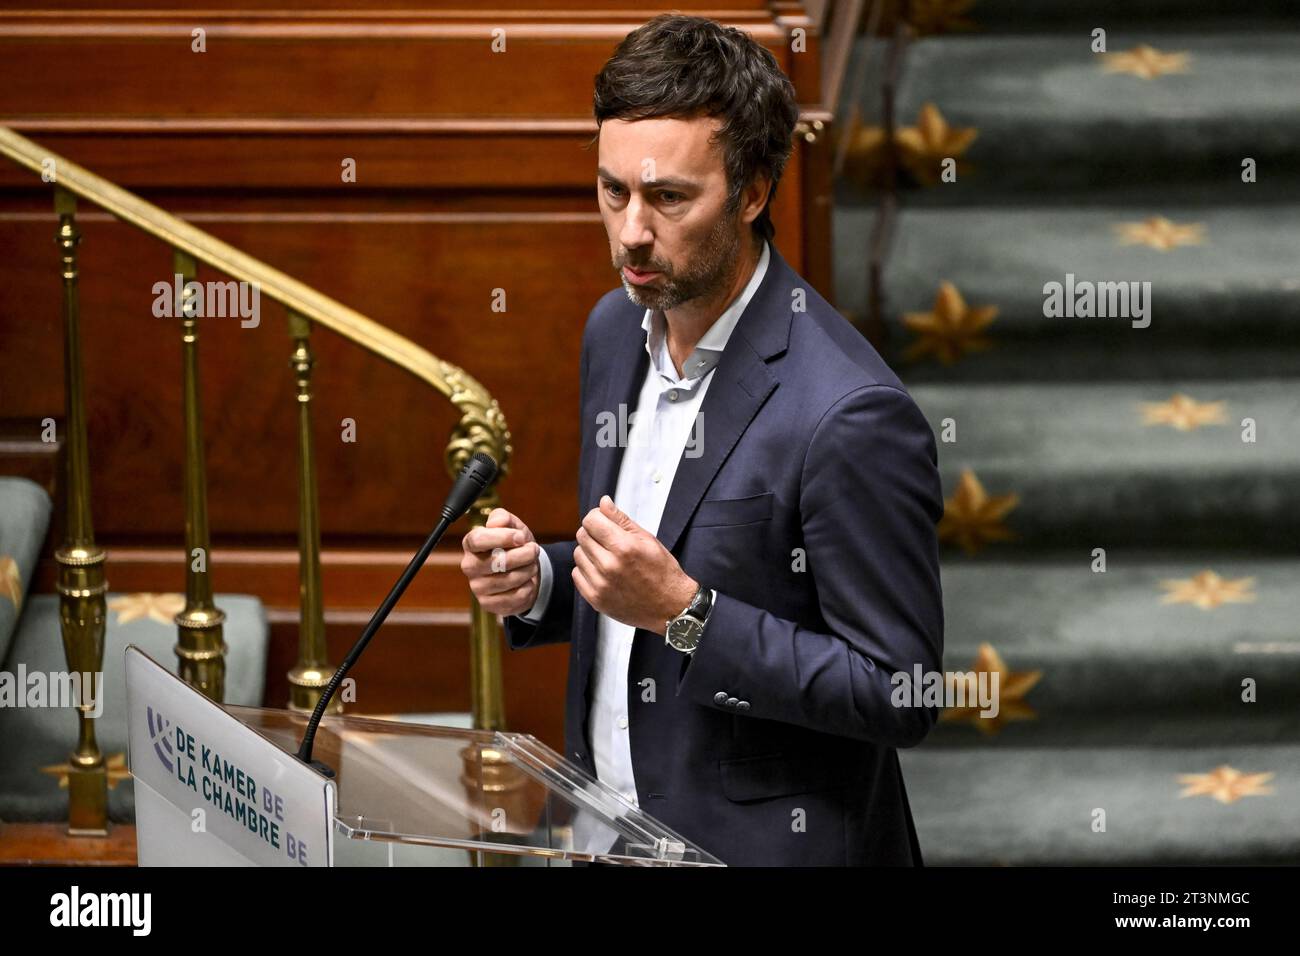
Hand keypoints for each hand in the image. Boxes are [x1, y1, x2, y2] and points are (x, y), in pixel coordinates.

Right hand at [460, 507, 540, 616]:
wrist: (523, 570)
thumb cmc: (514, 545)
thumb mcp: (512, 526)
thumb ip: (503, 518)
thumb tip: (496, 522)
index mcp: (471, 544)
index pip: (478, 540)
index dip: (502, 537)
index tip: (520, 537)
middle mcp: (470, 566)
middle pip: (498, 561)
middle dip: (524, 554)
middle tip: (533, 550)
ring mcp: (477, 587)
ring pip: (510, 579)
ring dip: (528, 570)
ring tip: (531, 564)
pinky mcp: (488, 604)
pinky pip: (515, 596)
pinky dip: (528, 587)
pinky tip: (526, 581)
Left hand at [573, 495, 697, 634]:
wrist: (669, 607)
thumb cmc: (662, 573)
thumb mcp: (647, 539)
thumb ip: (621, 520)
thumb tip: (604, 503)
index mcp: (624, 547)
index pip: (591, 520)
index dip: (597, 517)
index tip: (603, 521)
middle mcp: (610, 566)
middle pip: (582, 535)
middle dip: (593, 533)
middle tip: (608, 540)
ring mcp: (601, 584)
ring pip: (578, 554)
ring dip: (589, 552)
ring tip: (607, 557)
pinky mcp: (595, 598)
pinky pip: (577, 574)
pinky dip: (587, 570)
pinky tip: (602, 571)